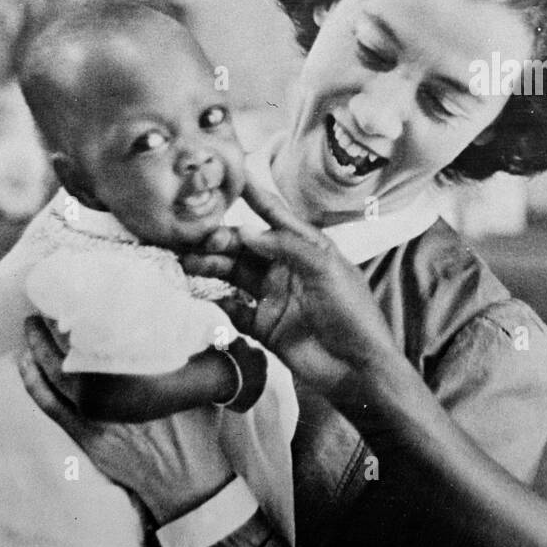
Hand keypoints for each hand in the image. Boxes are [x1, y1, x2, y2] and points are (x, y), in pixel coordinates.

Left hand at [17, 316, 233, 524]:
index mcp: (147, 377)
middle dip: (56, 327)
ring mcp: (98, 417)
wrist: (188, 482)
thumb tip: (182, 322)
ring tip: (30, 327)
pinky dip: (34, 383)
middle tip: (45, 303)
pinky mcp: (88, 437)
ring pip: (58, 377)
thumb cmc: (199, 431)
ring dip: (39, 350)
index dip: (89, 315)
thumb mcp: (200, 386)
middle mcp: (118, 395)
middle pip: (77, 353)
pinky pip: (51, 406)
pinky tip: (25, 366)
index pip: (110, 338)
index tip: (79, 294)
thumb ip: (188, 357)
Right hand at [183, 178, 403, 403]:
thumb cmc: (352, 314)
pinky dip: (217, 300)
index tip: (234, 177)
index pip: (277, 217)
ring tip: (189, 262)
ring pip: (236, 273)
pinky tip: (201, 292)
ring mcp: (275, 297)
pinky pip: (234, 308)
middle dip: (224, 239)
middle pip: (249, 246)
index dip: (256, 197)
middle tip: (200, 240)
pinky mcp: (265, 326)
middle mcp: (287, 268)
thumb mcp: (326, 270)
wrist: (357, 369)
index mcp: (308, 249)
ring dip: (213, 266)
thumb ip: (287, 247)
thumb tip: (247, 231)